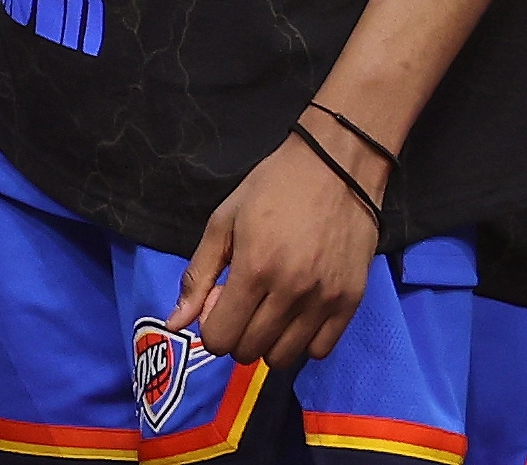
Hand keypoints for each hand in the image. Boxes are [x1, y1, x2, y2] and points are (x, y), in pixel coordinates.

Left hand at [178, 135, 378, 374]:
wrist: (336, 168)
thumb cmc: (271, 188)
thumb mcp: (222, 222)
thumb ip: (197, 275)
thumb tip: (174, 322)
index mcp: (254, 269)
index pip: (221, 338)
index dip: (211, 329)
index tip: (217, 307)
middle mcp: (291, 292)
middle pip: (250, 350)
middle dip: (236, 336)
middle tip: (242, 305)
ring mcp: (324, 301)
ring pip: (284, 357)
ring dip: (268, 343)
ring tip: (269, 312)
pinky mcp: (351, 303)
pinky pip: (321, 350)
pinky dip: (303, 342)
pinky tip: (297, 316)